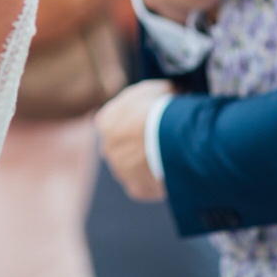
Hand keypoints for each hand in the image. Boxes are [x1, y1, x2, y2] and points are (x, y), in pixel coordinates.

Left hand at [95, 80, 172, 201]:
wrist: (170, 136)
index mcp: (106, 122)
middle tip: (161, 141)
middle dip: (138, 145)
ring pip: (132, 168)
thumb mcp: (153, 88)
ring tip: (170, 158)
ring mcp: (121, 170)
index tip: (152, 121)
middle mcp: (108, 148)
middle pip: (122, 147)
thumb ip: (149, 95)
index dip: (135, 120)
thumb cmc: (160, 107)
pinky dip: (157, 181)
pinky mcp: (137, 188)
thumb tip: (165, 94)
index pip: (114, 122)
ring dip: (146, 164)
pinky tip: (171, 172)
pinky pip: (146, 185)